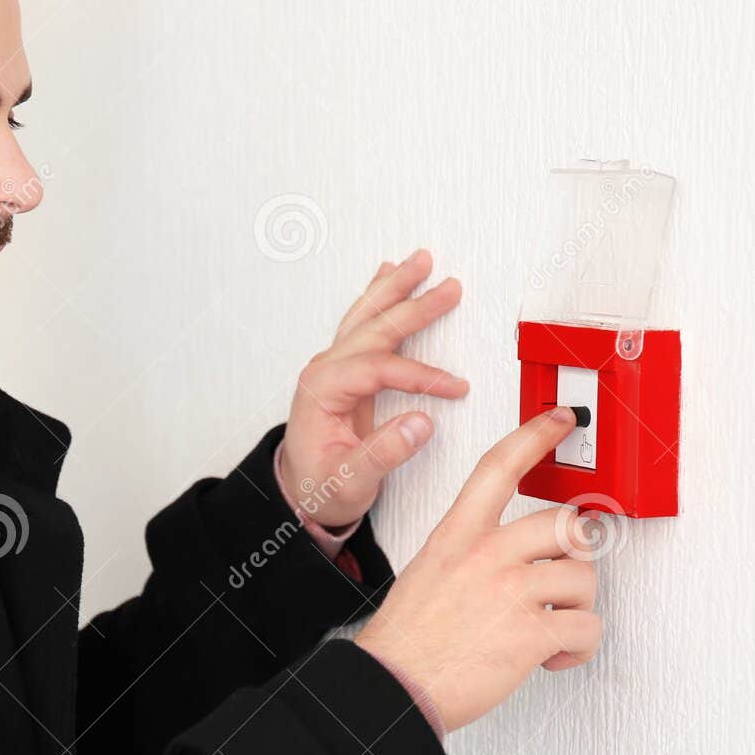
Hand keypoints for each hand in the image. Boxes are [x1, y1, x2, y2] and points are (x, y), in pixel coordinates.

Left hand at [278, 251, 467, 528]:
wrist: (300, 493)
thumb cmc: (320, 488)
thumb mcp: (349, 481)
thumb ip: (383, 454)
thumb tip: (421, 423)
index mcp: (321, 392)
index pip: (377, 369)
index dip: (420, 375)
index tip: (454, 387)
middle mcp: (324, 371)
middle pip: (372, 328)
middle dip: (412, 305)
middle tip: (449, 287)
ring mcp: (333, 367)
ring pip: (366, 317)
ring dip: (395, 288)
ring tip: (420, 260)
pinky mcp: (345, 371)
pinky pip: (364, 325)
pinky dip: (381, 299)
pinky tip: (389, 274)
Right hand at [354, 406, 602, 733]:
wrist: (394, 685)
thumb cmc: (407, 639)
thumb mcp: (428, 571)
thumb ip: (470, 554)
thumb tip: (513, 558)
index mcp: (457, 535)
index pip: (498, 468)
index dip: (534, 438)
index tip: (558, 421)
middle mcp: (486, 555)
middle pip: (566, 525)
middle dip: (577, 554)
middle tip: (568, 569)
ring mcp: (510, 592)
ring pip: (583, 578)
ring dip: (577, 607)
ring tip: (552, 624)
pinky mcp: (530, 633)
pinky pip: (586, 628)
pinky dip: (578, 648)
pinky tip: (553, 654)